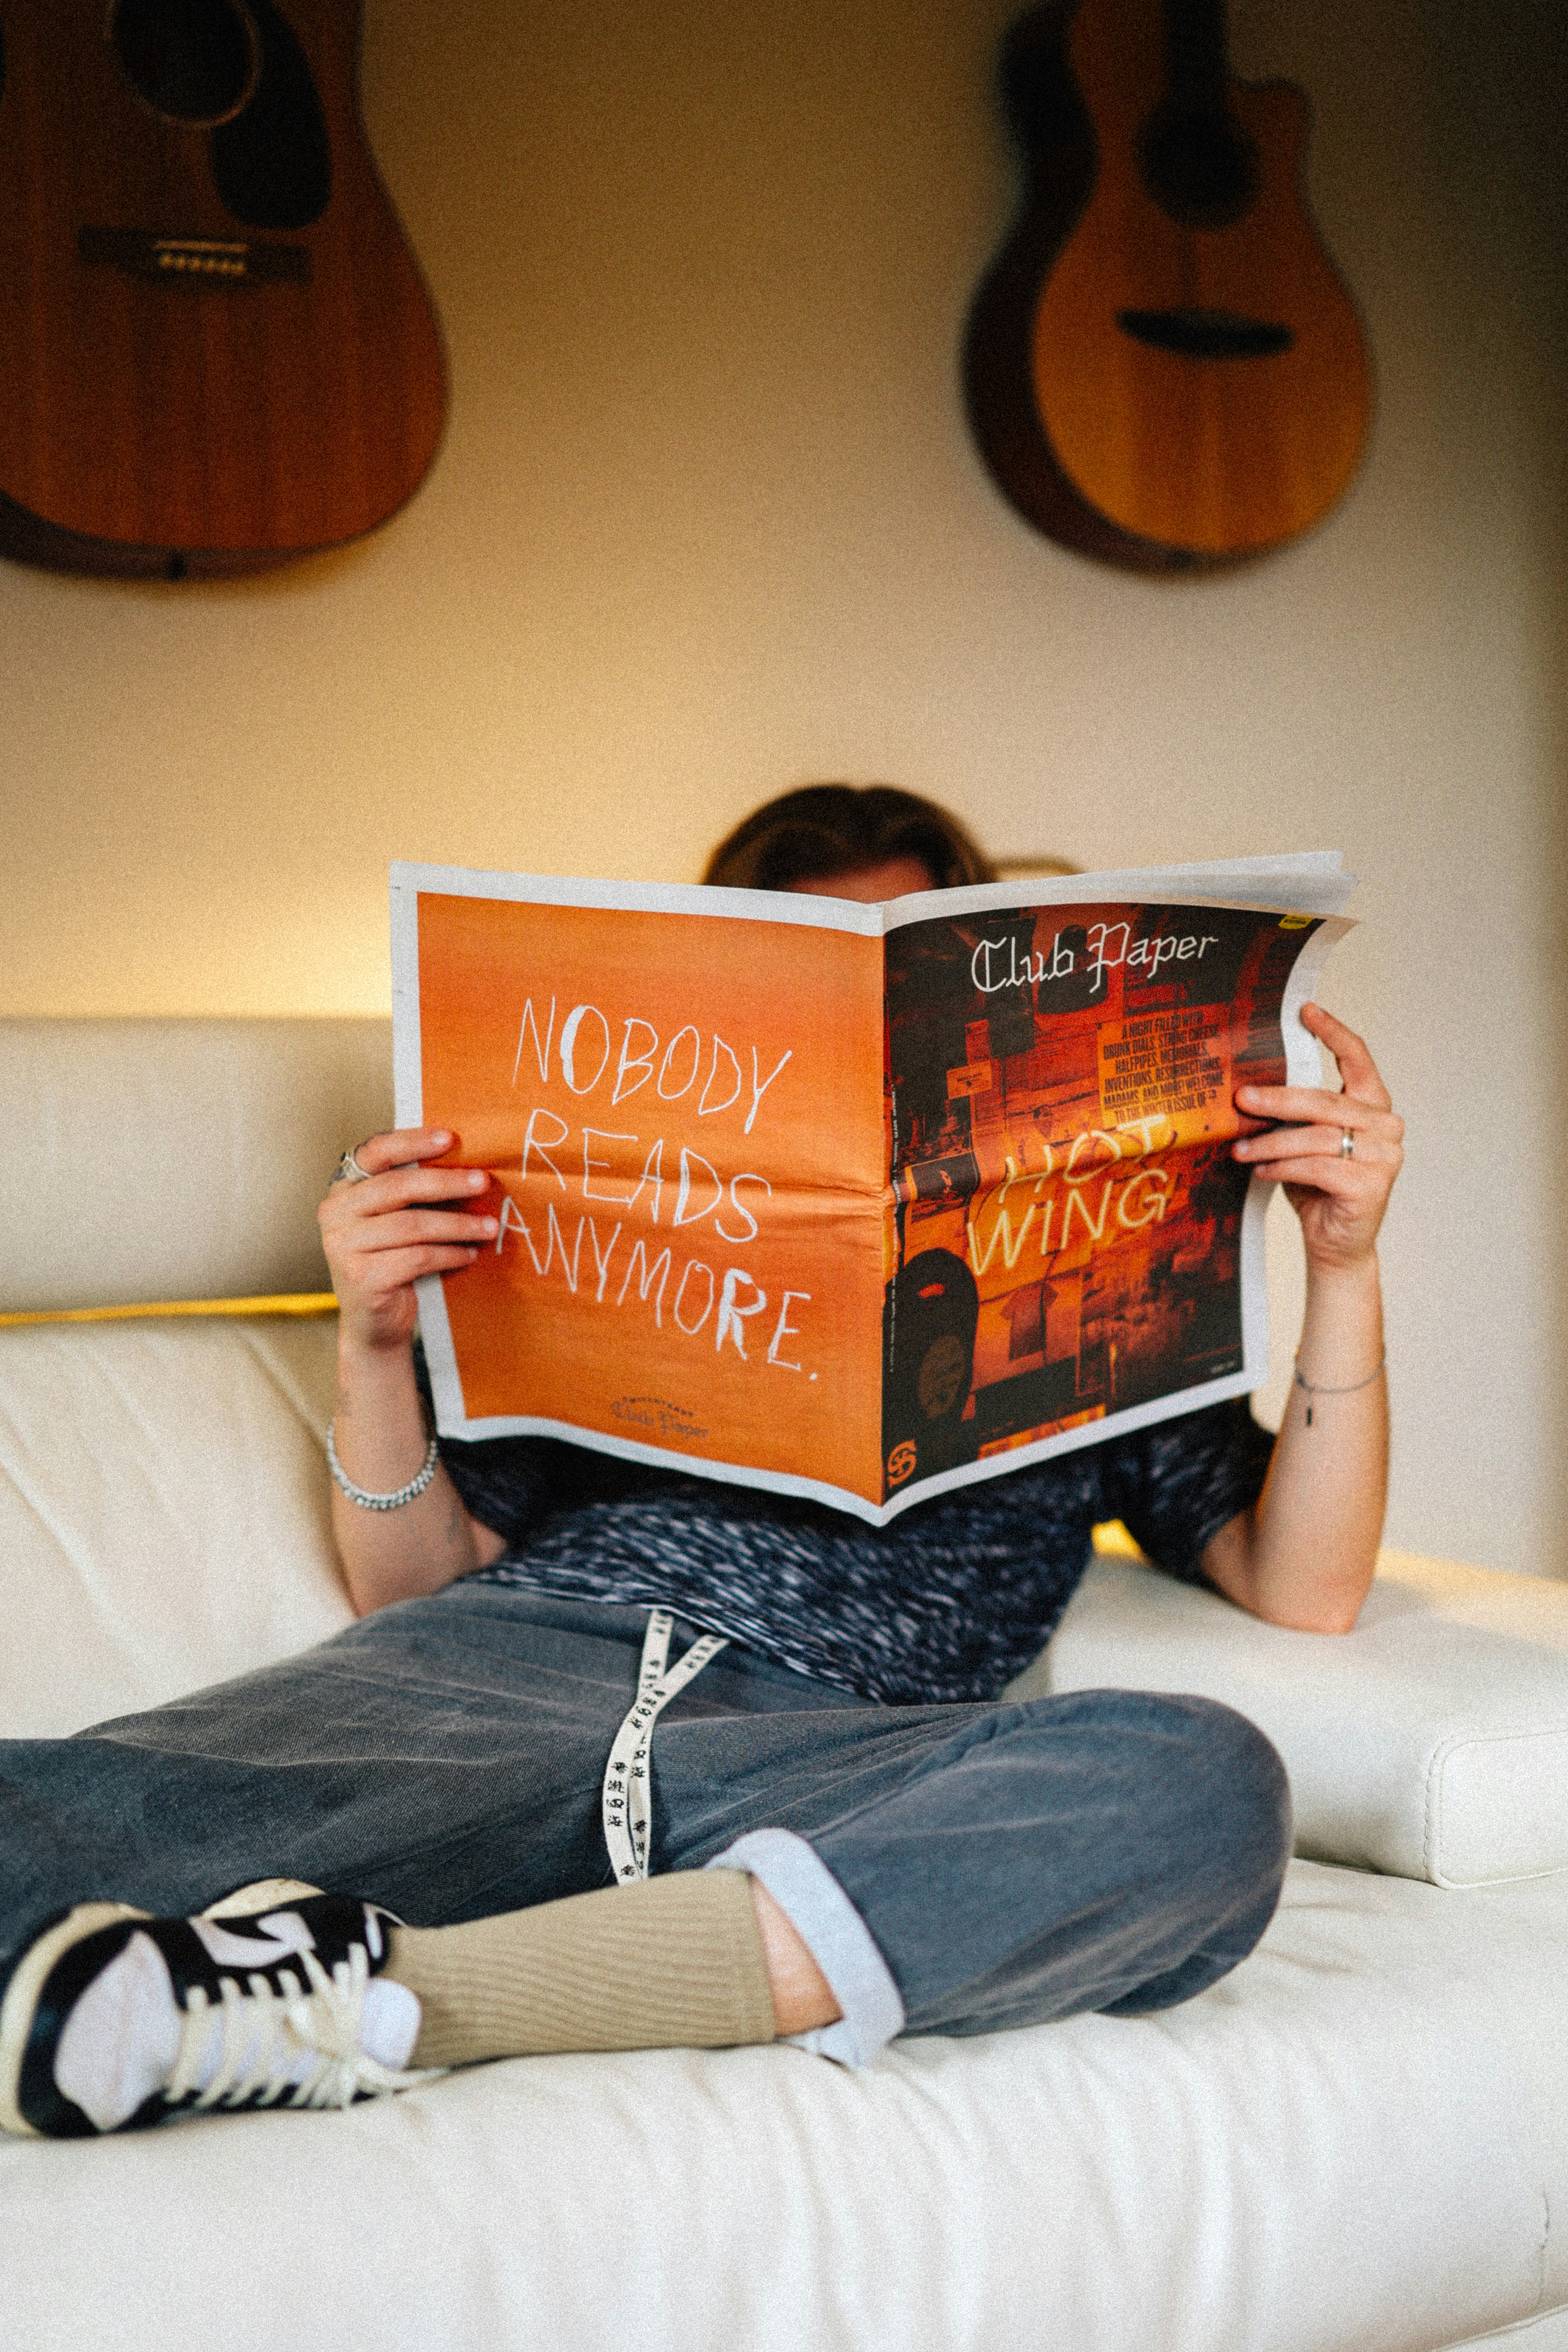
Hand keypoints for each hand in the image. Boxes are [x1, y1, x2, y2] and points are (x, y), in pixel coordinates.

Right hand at [318, 1129, 495, 1352]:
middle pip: (398, 1187)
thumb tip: (468, 1163)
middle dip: (447, 1183)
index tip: (450, 1138)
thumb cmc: (392, 1261)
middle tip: (483, 1182)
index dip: (412, 1142)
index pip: (375, 1152)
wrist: (374, 1323)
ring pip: (412, 1225)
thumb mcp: (396, 1220)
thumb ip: (414, 1191)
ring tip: (489, 1227)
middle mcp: (334, 1212)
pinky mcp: (361, 1277)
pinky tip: (469, 1255)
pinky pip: (417, 1257)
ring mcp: (343, 1246)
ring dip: (458, 1224)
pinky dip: (449, 1254)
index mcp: (343, 1188)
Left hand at [1230, 1006, 1402, 1275]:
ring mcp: (1385, 1156)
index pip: (1358, 1058)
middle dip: (1277, 1099)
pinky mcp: (1371, 1185)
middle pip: (1324, 1101)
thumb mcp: (1305, 1143)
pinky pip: (1315, 1166)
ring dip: (1270, 1143)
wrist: (1336, 1244)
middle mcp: (1386, 1126)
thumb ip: (1295, 1116)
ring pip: (1315, 1136)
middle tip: (1241, 1098)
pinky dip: (1281, 1168)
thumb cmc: (1318, 1189)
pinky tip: (1260, 1171)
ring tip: (1240, 1149)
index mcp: (1373, 1106)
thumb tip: (1249, 1087)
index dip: (1333, 1031)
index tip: (1305, 1010)